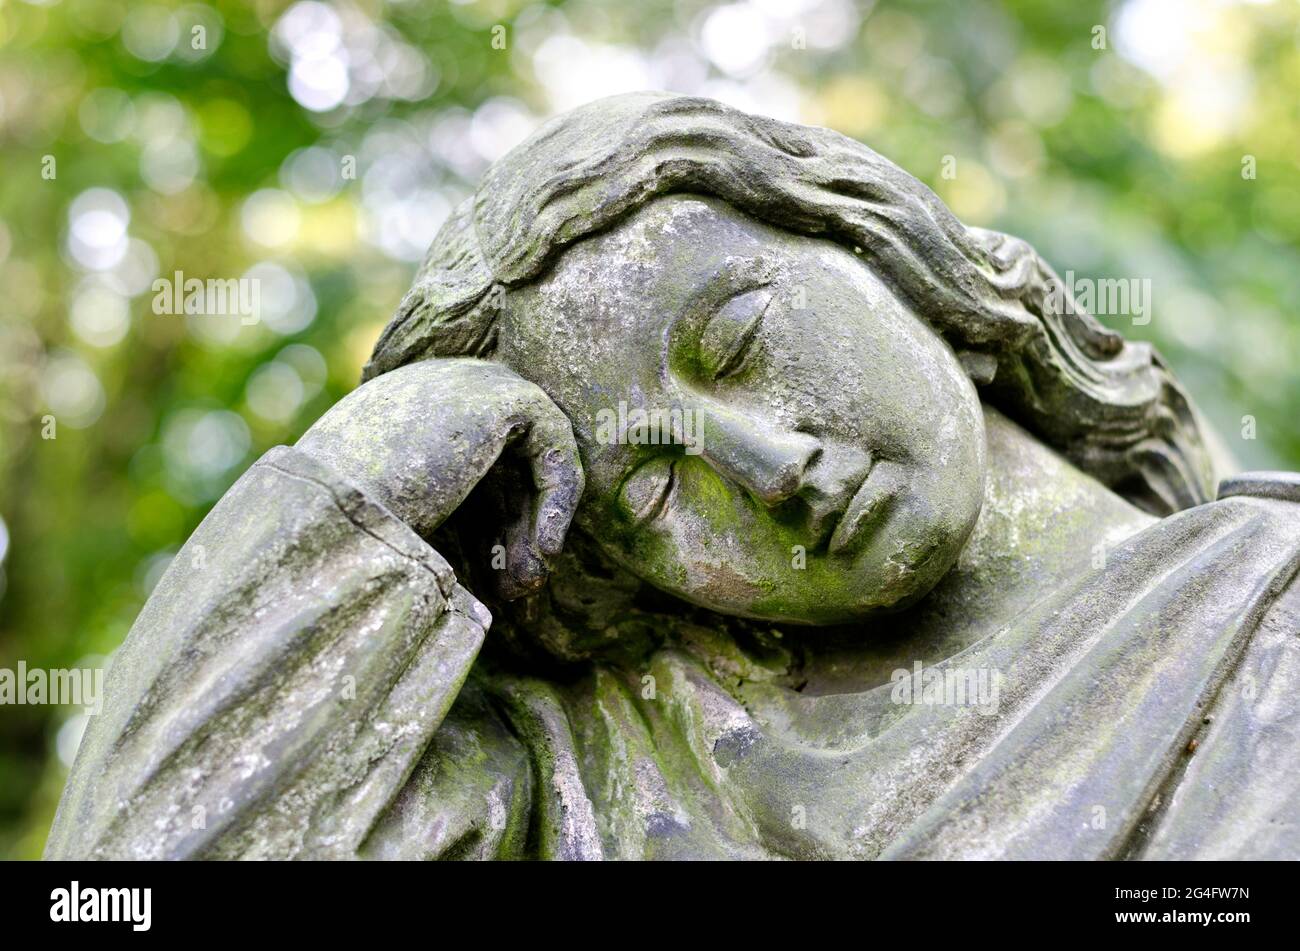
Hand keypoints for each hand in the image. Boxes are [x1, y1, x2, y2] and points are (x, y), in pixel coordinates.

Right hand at [295, 358, 584, 598]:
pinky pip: (554, 448)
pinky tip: (547, 549)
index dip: (486, 532)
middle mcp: (432, 389)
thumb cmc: (351, 538)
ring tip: (528, 585)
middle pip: (499, 467)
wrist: (331, 515)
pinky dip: (557, 502)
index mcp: (397, 415)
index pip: (462, 470)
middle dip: (513, 534)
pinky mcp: (502, 394)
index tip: (493, 585)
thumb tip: (502, 560)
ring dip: (534, 527)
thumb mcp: (402, 526)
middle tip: (519, 590)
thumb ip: (447, 523)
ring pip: (528, 462)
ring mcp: (466, 382)